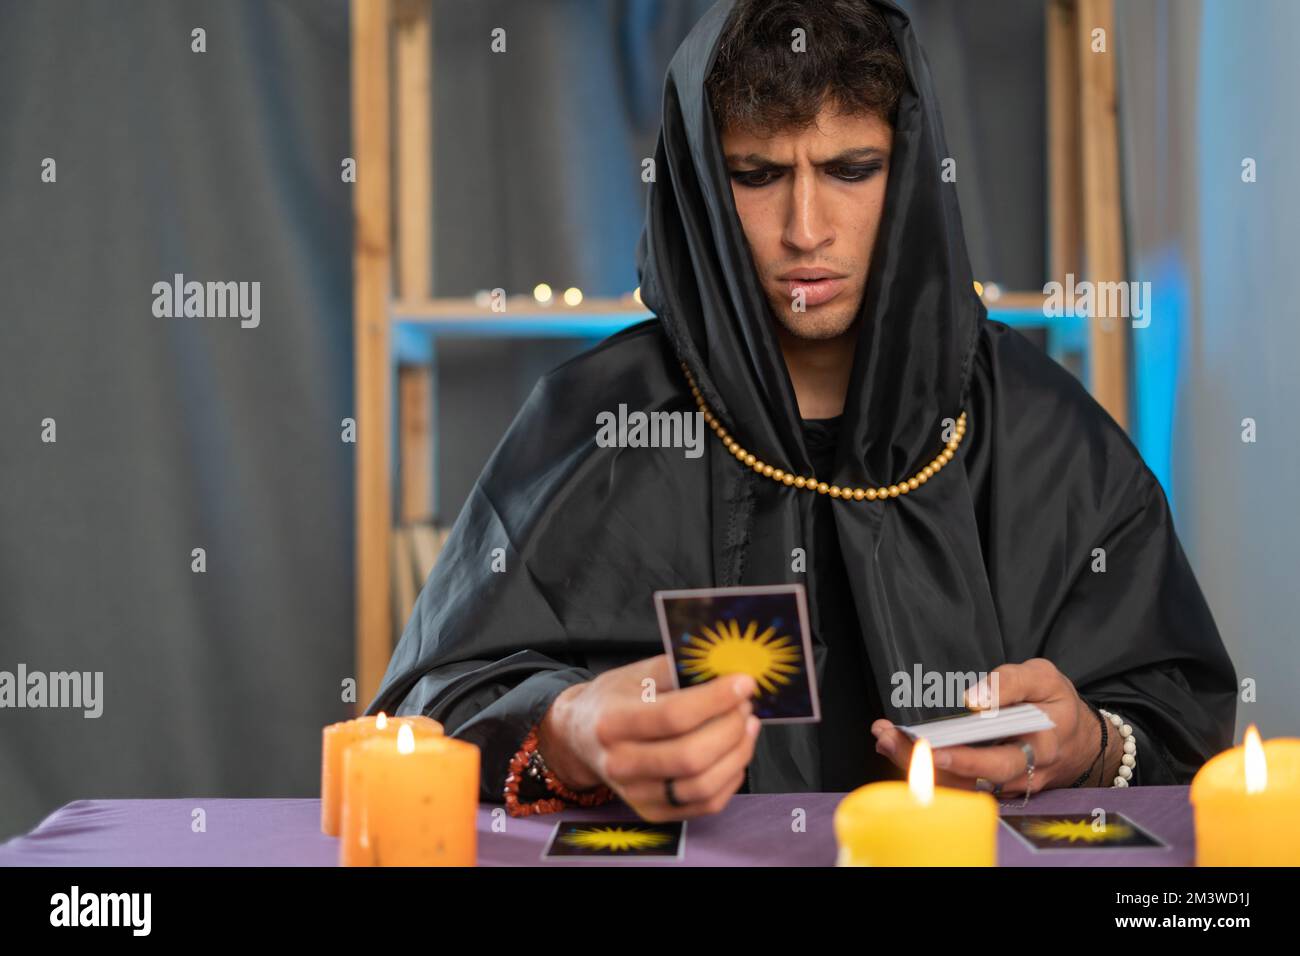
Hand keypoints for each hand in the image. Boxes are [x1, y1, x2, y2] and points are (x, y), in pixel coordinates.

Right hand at [538, 654, 761, 820]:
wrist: (580, 737)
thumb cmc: (613, 699)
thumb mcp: (636, 673)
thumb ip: (679, 669)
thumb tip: (727, 667)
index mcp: (611, 722)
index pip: (673, 716)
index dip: (716, 699)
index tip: (744, 683)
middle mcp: (619, 764)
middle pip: (691, 756)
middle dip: (731, 727)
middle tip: (745, 704)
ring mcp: (635, 794)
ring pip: (703, 785)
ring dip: (737, 753)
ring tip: (747, 725)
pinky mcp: (653, 812)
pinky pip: (706, 804)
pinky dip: (731, 777)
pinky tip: (735, 751)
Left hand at [870, 658, 1108, 794]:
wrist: (1077, 739)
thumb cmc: (1057, 704)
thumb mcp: (1045, 678)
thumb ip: (1011, 682)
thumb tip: (975, 698)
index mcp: (1039, 749)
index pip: (999, 762)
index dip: (965, 759)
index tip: (933, 748)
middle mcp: (1020, 775)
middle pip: (969, 779)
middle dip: (926, 762)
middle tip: (890, 737)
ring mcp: (1002, 785)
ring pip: (957, 785)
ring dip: (916, 765)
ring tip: (885, 737)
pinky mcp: (988, 785)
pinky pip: (954, 783)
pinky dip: (923, 766)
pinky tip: (897, 746)